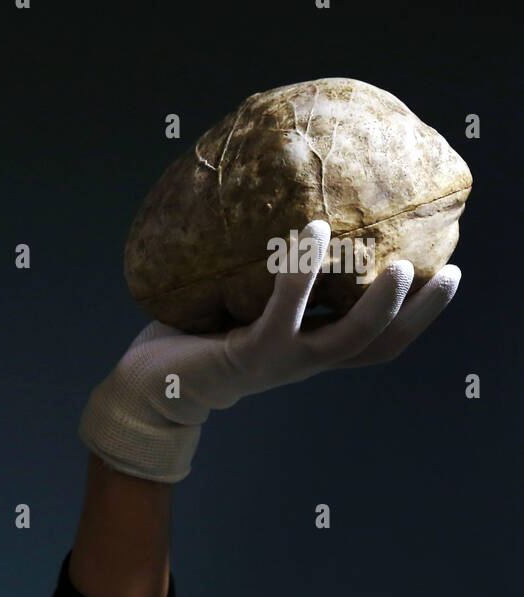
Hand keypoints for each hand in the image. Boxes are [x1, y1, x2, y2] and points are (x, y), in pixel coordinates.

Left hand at [78, 220, 461, 482]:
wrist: (146, 388)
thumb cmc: (189, 341)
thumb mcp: (239, 305)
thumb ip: (263, 274)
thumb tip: (277, 208)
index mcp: (306, 350)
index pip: (376, 341)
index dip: (418, 316)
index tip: (450, 276)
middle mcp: (301, 362)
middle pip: (377, 346)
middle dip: (418, 313)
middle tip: (448, 272)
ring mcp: (278, 362)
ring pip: (345, 340)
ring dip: (376, 304)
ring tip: (396, 264)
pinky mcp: (247, 355)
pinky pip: (282, 314)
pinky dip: (298, 276)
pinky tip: (306, 235)